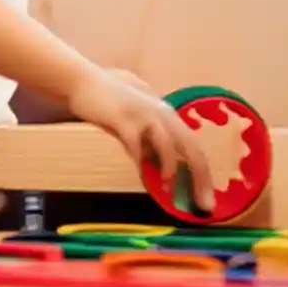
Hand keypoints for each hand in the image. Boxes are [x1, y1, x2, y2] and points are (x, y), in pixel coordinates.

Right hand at [67, 71, 215, 210]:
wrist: (81, 81)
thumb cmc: (108, 96)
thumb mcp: (136, 112)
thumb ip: (148, 131)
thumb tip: (155, 159)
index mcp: (167, 114)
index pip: (194, 147)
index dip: (204, 174)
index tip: (207, 198)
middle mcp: (162, 114)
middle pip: (192, 149)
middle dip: (202, 180)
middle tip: (205, 205)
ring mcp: (144, 116)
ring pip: (170, 148)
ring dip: (173, 172)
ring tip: (171, 193)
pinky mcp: (124, 120)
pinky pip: (138, 148)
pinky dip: (143, 167)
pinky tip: (144, 180)